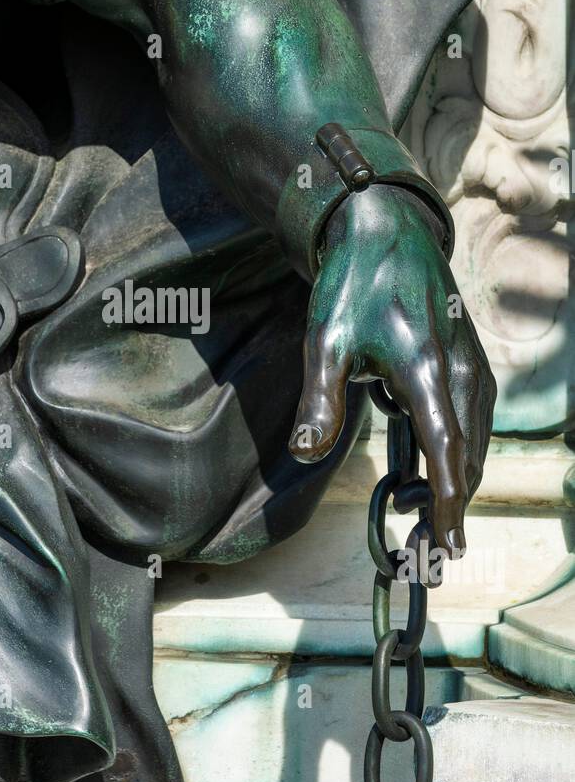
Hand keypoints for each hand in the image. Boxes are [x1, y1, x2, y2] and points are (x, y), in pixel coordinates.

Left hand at [288, 185, 495, 555]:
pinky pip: (474, 419)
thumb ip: (321, 401)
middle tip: (432, 552)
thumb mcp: (325, 341)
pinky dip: (460, 451)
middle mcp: (460, 371)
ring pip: (475, 439)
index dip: (447, 503)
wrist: (383, 229)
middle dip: (452, 506)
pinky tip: (433, 466)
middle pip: (467, 455)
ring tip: (424, 518)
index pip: (446, 452)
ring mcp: (472, 364)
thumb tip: (306, 453)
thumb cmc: (352, 283)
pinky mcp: (470, 359)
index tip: (446, 544)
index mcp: (427, 371)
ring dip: (456, 481)